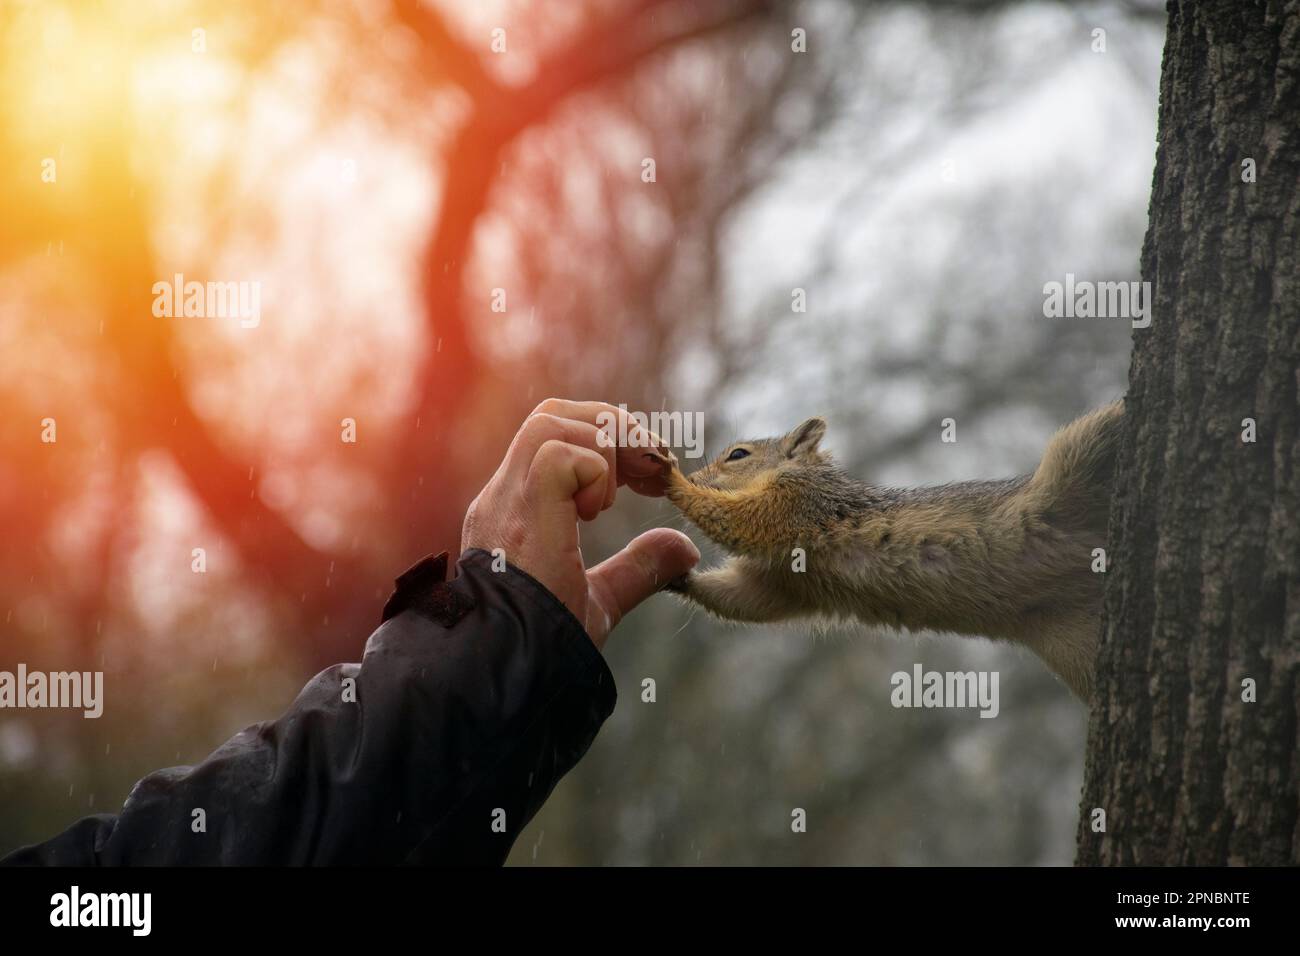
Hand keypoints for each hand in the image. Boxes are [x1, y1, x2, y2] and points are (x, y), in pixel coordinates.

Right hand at [461, 399, 699, 649]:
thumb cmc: (542, 649)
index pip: (554, 434)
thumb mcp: (599, 601)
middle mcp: (506, 496)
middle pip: (553, 413)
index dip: (607, 440)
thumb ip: (637, 569)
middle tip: (648, 466)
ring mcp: (508, 501)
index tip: (644, 478)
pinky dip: (592, 471)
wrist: (508, 675)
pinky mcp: (521, 514)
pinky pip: (558, 454)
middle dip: (611, 426)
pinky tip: (597, 513)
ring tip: (625, 491)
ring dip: (605, 446)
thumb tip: (684, 549)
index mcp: (518, 509)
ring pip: (552, 421)